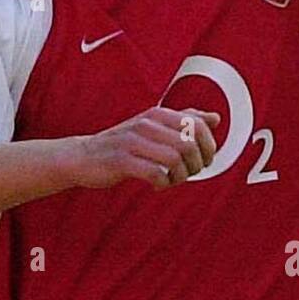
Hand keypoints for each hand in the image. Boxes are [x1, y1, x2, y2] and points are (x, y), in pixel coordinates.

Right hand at [74, 107, 220, 189]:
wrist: (83, 156)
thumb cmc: (123, 145)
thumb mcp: (154, 127)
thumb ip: (184, 120)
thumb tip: (215, 117)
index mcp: (158, 114)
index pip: (198, 124)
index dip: (209, 146)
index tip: (204, 160)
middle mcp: (147, 123)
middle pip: (189, 143)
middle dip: (196, 164)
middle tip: (188, 173)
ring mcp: (133, 141)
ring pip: (175, 159)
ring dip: (180, 176)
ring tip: (172, 180)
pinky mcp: (122, 160)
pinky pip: (155, 174)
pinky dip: (163, 184)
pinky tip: (158, 185)